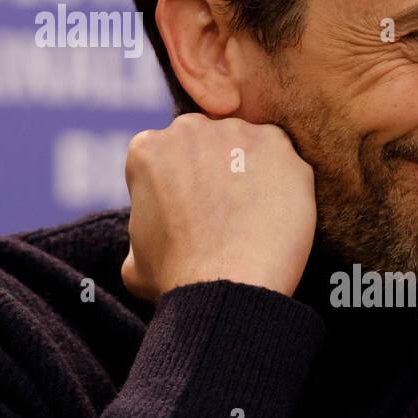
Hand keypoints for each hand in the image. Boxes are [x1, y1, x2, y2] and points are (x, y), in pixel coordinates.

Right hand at [121, 112, 316, 300]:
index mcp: (147, 149)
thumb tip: (155, 234)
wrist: (225, 289)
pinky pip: (282, 157)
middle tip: (225, 213)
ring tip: (254, 216)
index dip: (180, 187)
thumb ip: (143, 228)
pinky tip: (277, 214)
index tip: (191, 213)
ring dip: (250, 171)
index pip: (167, 157)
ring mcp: (235, 132)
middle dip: (215, 169)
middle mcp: (188, 129)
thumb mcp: (134, 257)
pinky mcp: (276, 144)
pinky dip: (283, 181)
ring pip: (246, 146)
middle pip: (207, 142)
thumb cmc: (176, 278)